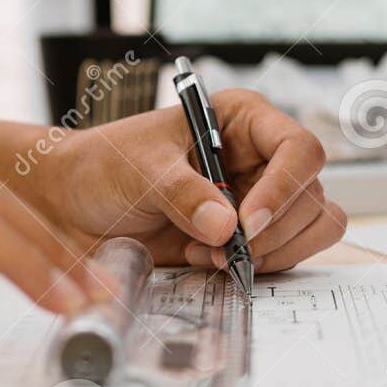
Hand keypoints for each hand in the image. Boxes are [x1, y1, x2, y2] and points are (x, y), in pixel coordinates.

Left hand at [37, 89, 345, 271]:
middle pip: (310, 196)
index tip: (247, 222)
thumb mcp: (139, 170)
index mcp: (243, 120)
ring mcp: (261, 198)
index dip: (283, 188)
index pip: (298, 148)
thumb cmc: (103, 167)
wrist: (74, 207)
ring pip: (312, 227)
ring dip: (270, 252)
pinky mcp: (251, 236)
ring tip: (210, 254)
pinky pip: (287, 255)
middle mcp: (262, 157)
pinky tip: (207, 260)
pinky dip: (258, 266)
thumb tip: (226, 226)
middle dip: (271, 231)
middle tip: (220, 247)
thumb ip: (181, 194)